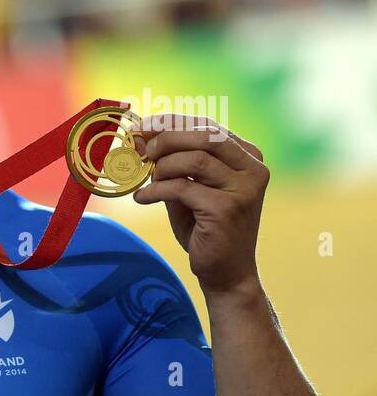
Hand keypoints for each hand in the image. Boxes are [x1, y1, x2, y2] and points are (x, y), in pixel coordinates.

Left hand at [132, 113, 269, 297]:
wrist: (226, 273)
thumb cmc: (205, 229)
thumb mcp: (189, 190)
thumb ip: (174, 166)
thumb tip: (142, 139)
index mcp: (248, 158)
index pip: (209, 126)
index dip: (173, 122)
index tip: (144, 125)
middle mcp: (253, 169)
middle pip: (205, 135)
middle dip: (166, 138)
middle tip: (141, 149)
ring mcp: (244, 188)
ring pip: (195, 159)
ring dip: (162, 166)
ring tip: (148, 180)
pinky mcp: (228, 208)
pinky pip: (182, 188)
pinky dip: (156, 190)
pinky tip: (143, 198)